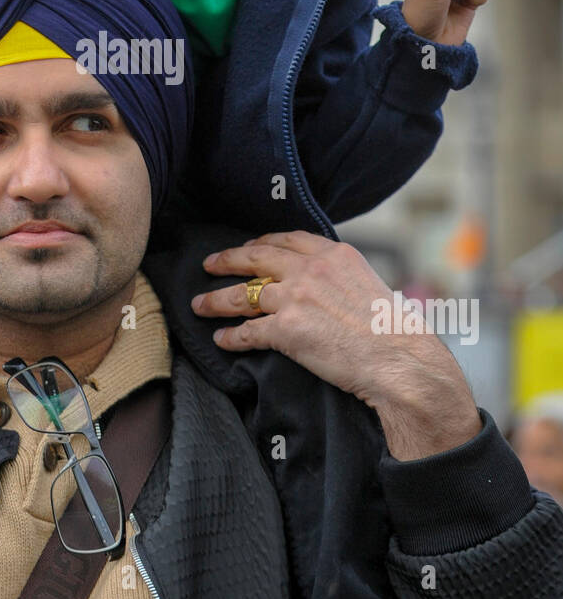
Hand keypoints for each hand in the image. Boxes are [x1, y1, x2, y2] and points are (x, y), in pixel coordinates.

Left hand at [190, 232, 481, 458]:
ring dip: (217, 300)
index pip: (288, 239)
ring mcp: (296, 297)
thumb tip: (328, 285)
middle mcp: (311, 269)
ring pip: (243, 294)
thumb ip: (341, 277)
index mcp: (334, 254)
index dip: (262, 242)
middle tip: (209, 263)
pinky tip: (221, 339)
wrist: (399, 359)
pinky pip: (248, 331)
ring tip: (199, 305)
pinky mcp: (287, 329)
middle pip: (257, 258)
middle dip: (228, 260)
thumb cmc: (393, 330)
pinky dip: (231, 336)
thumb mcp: (369, 284)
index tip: (248, 247)